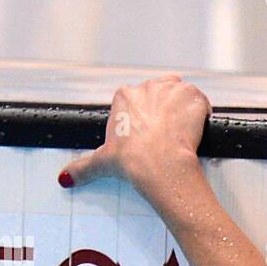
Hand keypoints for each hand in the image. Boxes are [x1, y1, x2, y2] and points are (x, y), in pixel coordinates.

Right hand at [59, 76, 209, 205]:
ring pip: (182, 96)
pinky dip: (202, 115)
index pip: (140, 100)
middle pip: (162, 95)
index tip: (151, 136)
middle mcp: (147, 87)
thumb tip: (64, 178)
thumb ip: (83, 167)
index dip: (148, 119)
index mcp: (125, 96)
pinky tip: (195, 133)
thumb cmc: (132, 161)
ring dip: (185, 112)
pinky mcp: (192, 96)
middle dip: (166, 113)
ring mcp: (171, 89)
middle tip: (168, 138)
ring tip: (182, 135)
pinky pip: (201, 102)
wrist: (159, 164)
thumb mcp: (102, 162)